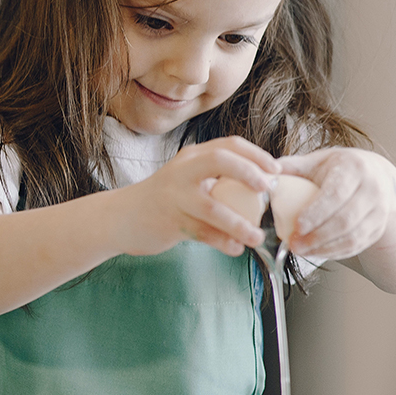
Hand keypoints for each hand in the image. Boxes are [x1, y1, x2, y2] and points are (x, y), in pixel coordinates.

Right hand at [118, 136, 278, 257]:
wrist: (119, 219)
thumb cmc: (161, 201)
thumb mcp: (185, 181)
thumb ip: (215, 180)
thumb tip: (260, 189)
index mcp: (191, 158)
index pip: (228, 145)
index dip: (256, 155)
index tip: (276, 171)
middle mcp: (182, 172)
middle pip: (220, 161)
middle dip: (249, 173)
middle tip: (267, 191)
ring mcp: (174, 197)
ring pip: (213, 208)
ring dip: (240, 224)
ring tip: (257, 237)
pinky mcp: (169, 222)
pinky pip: (202, 233)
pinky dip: (222, 242)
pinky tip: (235, 249)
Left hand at [276, 148, 395, 260]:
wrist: (375, 176)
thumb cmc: (338, 169)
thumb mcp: (317, 161)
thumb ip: (291, 167)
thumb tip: (262, 175)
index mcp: (354, 168)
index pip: (335, 194)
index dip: (316, 213)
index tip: (297, 226)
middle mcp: (372, 189)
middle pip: (345, 219)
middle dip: (316, 236)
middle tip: (293, 244)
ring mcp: (379, 211)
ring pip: (353, 236)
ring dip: (324, 248)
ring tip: (300, 250)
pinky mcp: (378, 229)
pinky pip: (356, 246)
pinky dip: (333, 253)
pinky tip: (314, 252)